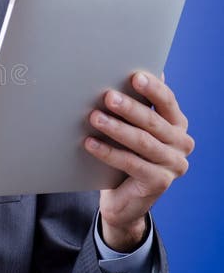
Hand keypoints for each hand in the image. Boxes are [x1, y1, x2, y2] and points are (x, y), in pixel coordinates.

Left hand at [84, 71, 193, 251]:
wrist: (124, 201)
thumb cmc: (126, 155)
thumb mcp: (133, 130)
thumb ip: (136, 107)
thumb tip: (122, 72)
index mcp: (178, 124)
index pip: (168, 102)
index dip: (152, 88)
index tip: (134, 76)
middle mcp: (182, 144)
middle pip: (153, 122)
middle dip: (129, 108)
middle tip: (107, 96)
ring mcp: (174, 165)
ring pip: (142, 142)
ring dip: (116, 128)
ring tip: (94, 117)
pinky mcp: (160, 183)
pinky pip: (131, 163)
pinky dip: (108, 152)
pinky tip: (90, 142)